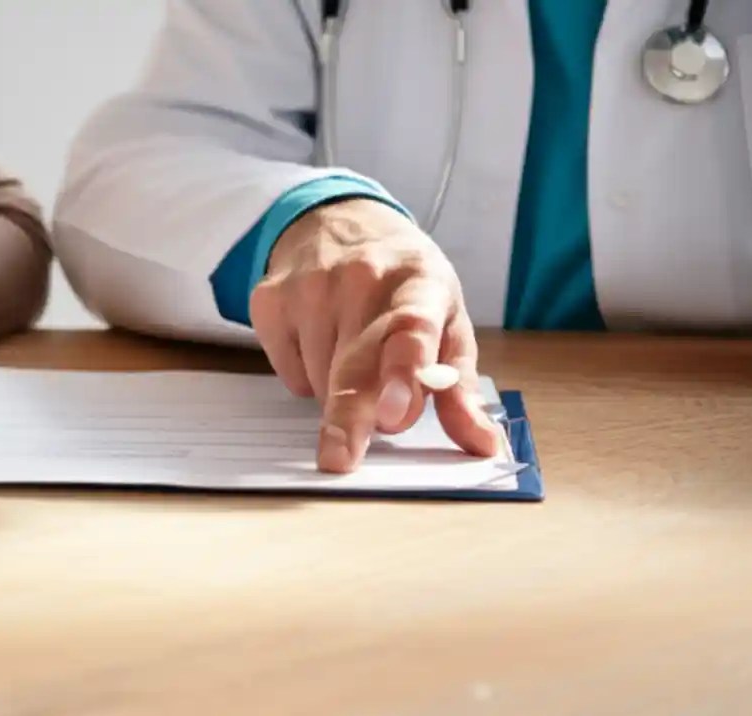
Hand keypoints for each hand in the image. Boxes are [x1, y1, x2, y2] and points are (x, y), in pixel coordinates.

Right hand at [249, 198, 499, 472]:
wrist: (341, 221)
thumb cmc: (406, 285)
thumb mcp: (449, 322)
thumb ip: (461, 387)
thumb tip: (482, 444)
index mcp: (419, 284)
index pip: (412, 329)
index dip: (403, 374)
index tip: (394, 416)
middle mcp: (362, 279)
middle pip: (352, 367)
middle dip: (348, 418)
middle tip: (339, 458)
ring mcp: (309, 287)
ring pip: (319, 381)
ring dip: (339, 395)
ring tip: (353, 359)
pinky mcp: (269, 301)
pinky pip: (289, 373)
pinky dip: (307, 377)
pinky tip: (319, 346)